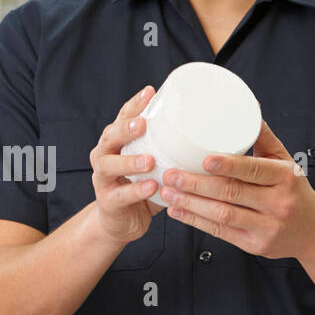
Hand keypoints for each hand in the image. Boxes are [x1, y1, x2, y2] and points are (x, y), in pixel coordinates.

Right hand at [89, 85, 167, 244]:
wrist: (121, 222)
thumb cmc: (143, 188)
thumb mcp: (154, 164)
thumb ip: (171, 149)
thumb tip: (211, 132)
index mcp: (117, 142)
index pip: (122, 117)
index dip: (134, 105)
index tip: (150, 91)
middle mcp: (105, 156)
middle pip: (110, 137)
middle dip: (125, 129)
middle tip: (143, 124)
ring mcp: (103, 180)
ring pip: (109, 165)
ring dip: (129, 162)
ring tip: (149, 160)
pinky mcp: (108, 203)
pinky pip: (120, 196)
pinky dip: (136, 191)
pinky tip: (151, 187)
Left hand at [157, 120, 314, 261]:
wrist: (314, 231)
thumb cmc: (293, 189)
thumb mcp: (285, 161)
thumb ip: (263, 137)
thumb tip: (249, 105)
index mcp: (285, 177)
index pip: (254, 170)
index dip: (229, 166)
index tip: (204, 160)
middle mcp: (278, 203)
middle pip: (232, 193)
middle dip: (197, 184)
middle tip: (171, 174)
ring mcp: (267, 227)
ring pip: (223, 215)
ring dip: (191, 204)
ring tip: (168, 192)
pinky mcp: (254, 245)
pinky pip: (221, 232)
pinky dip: (196, 221)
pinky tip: (178, 210)